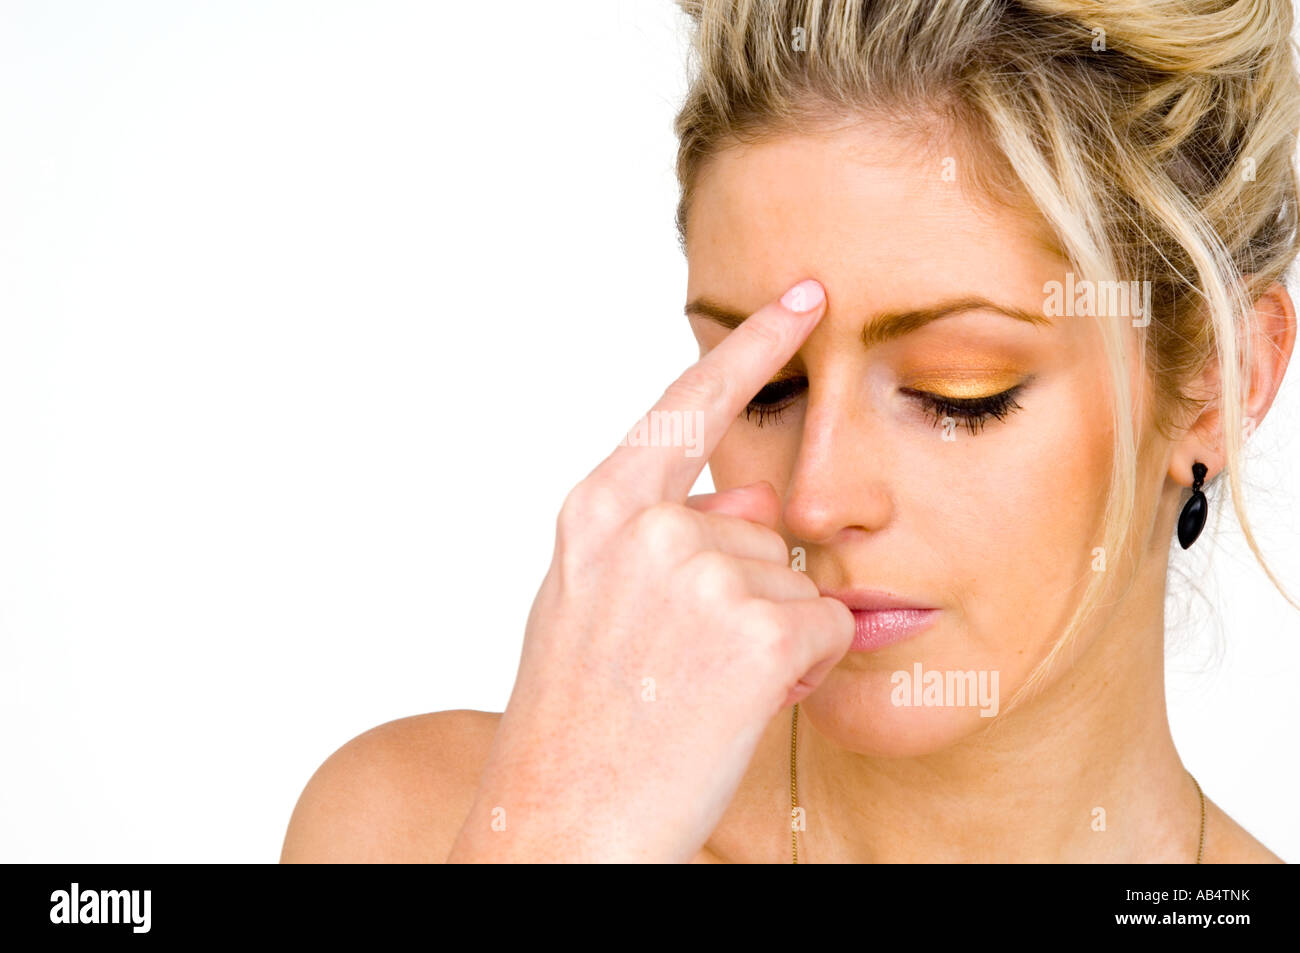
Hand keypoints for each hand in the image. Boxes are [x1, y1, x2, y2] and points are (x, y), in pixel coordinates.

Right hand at [447, 279, 853, 862]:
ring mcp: (703, 573)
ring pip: (797, 586)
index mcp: (599, 512)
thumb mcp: (594, 606)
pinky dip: (803, 673)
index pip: (686, 409)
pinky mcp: (759, 631)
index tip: (805, 298)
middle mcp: (649, 526)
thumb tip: (755, 501)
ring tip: (699, 694)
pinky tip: (737, 707)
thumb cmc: (576, 723)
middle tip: (688, 667)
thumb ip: (665, 538)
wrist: (561, 822)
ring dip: (773, 641)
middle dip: (754, 595)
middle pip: (763, 531)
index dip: (751, 349)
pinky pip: (828, 631)